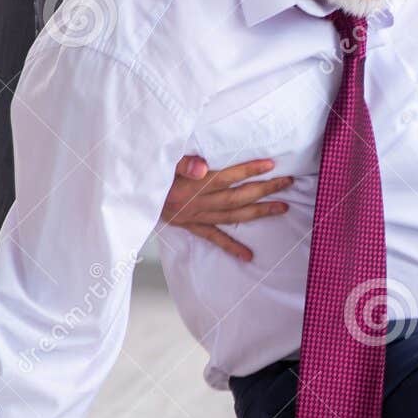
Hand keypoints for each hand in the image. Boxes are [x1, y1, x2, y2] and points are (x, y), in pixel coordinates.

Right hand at [160, 154, 293, 261]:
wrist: (130, 196)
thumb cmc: (148, 173)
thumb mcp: (162, 162)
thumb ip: (181, 163)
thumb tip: (201, 166)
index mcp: (191, 186)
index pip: (226, 177)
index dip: (249, 170)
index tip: (270, 165)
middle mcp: (197, 203)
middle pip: (237, 196)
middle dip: (264, 189)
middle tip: (288, 182)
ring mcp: (196, 217)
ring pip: (232, 216)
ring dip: (258, 212)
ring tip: (282, 208)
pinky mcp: (191, 226)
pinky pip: (213, 238)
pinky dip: (231, 247)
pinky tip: (248, 256)